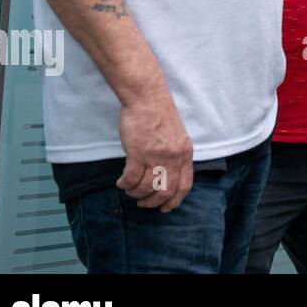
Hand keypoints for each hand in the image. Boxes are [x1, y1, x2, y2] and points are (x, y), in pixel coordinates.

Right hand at [116, 89, 193, 211]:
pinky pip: (131, 178)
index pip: (184, 185)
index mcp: (185, 153)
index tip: (165, 208)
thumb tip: (167, 176)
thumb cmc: (159, 115)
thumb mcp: (176, 137)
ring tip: (130, 190)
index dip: (174, 201)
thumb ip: (175, 156)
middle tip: (142, 202)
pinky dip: (125, 184)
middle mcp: (173, 157)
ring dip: (136, 193)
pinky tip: (121, 182)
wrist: (147, 98)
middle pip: (165, 191)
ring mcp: (156, 155)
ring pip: (147, 187)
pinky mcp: (138, 152)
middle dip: (153, 202)